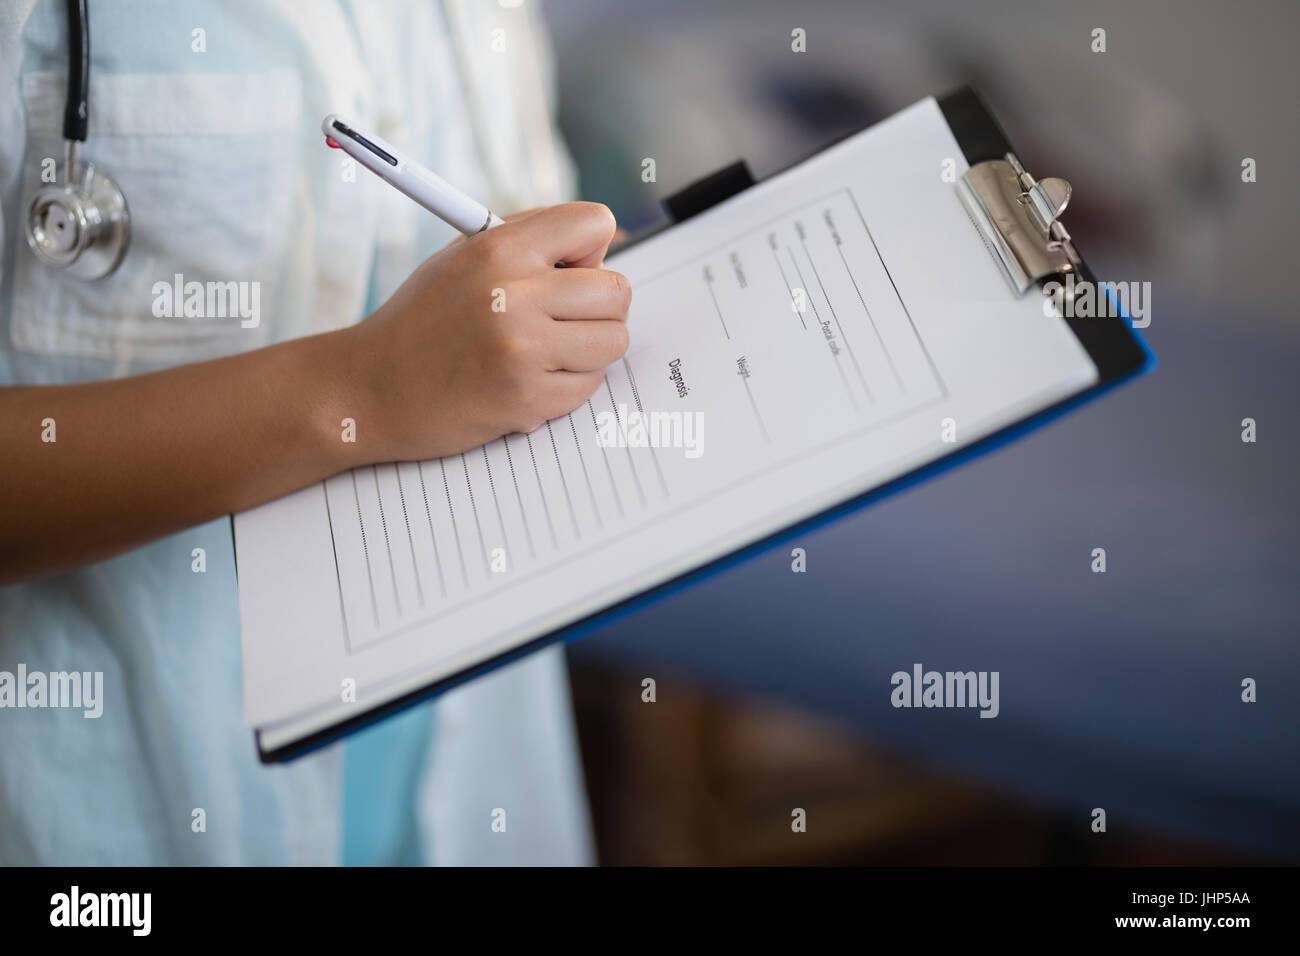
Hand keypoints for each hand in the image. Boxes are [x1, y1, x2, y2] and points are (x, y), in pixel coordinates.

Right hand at [340, 202, 630, 462]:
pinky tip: (528, 380)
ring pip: (613, 341)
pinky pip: (589, 386)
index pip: (597, 224)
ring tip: (543, 352)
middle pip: (617, 291)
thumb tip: (598, 245)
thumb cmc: (421, 321)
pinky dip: (567, 386)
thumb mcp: (463, 257)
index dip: (590, 250)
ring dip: (587, 350)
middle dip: (596, 306)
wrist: (369, 390)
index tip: (568, 270)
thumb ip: (529, 242)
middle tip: (559, 319)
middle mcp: (513, 295)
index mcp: (498, 249)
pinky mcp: (528, 400)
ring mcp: (523, 351)